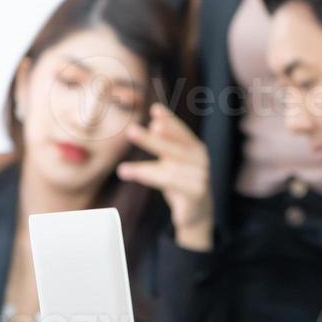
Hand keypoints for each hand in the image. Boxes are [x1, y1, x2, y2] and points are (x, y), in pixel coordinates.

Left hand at [118, 104, 211, 250]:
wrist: (198, 212)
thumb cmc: (182, 181)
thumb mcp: (174, 160)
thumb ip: (166, 143)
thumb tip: (154, 124)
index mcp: (196, 148)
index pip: (181, 132)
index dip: (169, 120)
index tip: (155, 109)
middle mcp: (200, 161)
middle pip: (174, 148)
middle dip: (152, 140)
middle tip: (131, 131)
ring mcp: (200, 178)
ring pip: (168, 171)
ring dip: (143, 168)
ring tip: (122, 170)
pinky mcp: (195, 194)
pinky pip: (168, 186)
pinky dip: (148, 179)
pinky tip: (130, 174)